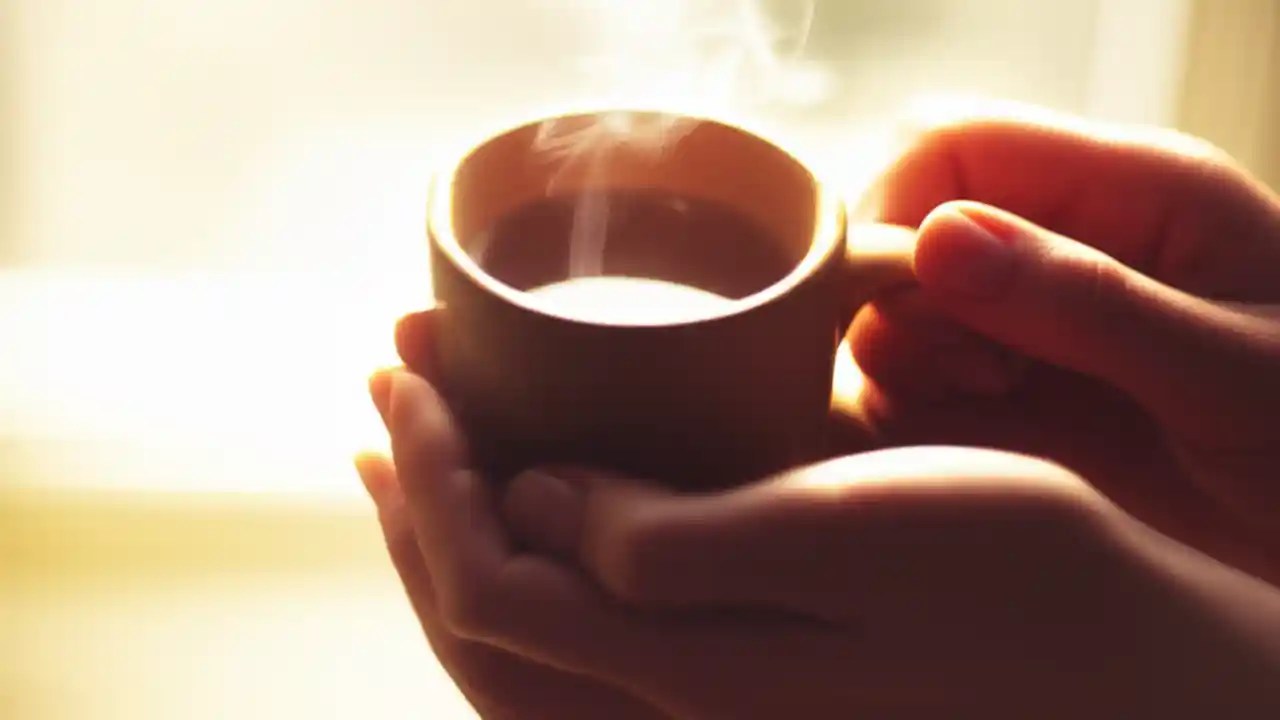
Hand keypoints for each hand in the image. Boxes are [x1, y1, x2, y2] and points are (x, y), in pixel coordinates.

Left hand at [366, 368, 1279, 718]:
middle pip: (482, 624)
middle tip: (394, 385)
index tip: (416, 372)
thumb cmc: (1017, 585)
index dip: (432, 478)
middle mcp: (673, 716)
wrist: (1129, 668)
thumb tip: (532, 504)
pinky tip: (538, 513)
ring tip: (424, 448)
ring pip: (522, 644)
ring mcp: (706, 708)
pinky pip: (586, 645)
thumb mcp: (853, 539)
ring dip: (457, 535)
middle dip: (419, 500)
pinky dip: (530, 570)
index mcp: (687, 677)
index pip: (489, 586)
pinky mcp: (743, 681)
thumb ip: (674, 542)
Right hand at [849, 113, 1279, 581]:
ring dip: (907, 358)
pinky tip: (975, 439)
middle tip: (972, 377)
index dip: (896, 210)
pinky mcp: (1033, 394)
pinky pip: (927, 382)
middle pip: (913, 221)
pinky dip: (916, 410)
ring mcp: (1048, 320)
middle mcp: (1077, 242)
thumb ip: (1085, 300)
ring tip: (988, 408)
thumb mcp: (1230, 370)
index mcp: (1134, 189)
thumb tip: (935, 238)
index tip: (898, 306)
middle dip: (901, 299)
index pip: (953, 142)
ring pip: (908, 305)